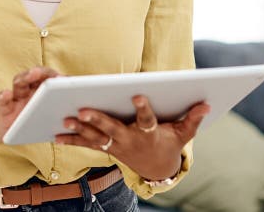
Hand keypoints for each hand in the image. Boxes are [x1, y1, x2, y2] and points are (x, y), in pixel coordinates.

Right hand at [0, 67, 61, 141]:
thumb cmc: (36, 124)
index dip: (59, 78)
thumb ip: (64, 113)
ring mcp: (16, 98)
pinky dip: (4, 96)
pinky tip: (6, 94)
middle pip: (35, 76)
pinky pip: (3, 100)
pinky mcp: (4, 109)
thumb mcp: (51, 119)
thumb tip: (87, 114)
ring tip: (32, 74)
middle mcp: (30, 90)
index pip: (51, 79)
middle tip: (53, 72)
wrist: (12, 133)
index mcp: (42, 91)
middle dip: (43, 72)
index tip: (65, 79)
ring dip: (26, 77)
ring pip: (19, 82)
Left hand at [55, 96, 210, 180]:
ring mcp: (117, 146)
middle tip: (83, 110)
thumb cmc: (169, 144)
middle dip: (98, 120)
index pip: (146, 120)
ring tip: (65, 119)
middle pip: (113, 129)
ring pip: (97, 138)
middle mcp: (130, 140)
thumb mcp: (184, 134)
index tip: (138, 95)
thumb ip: (193, 119)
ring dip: (80, 130)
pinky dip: (72, 140)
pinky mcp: (108, 149)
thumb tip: (206, 104)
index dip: (143, 108)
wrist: (157, 169)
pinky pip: (88, 145)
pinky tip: (57, 134)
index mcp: (149, 133)